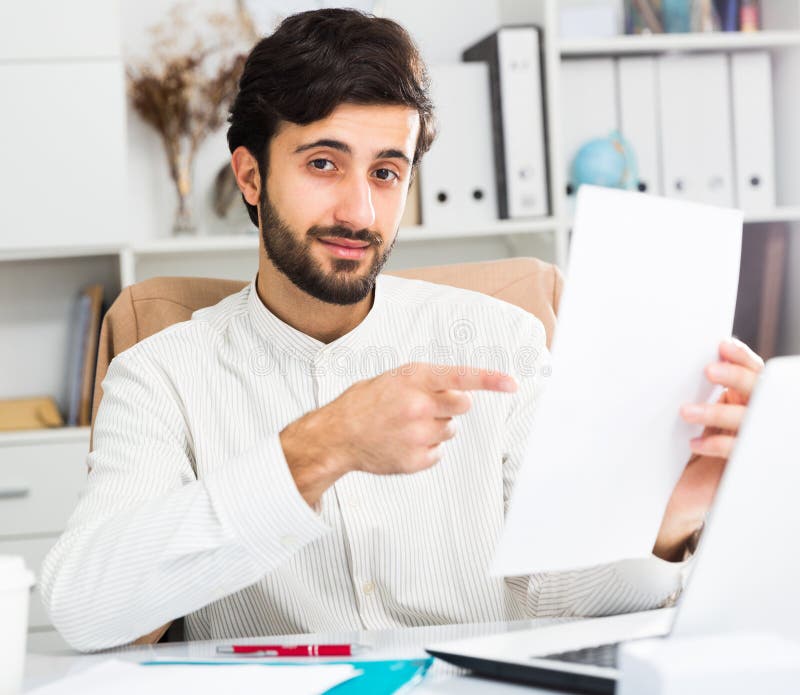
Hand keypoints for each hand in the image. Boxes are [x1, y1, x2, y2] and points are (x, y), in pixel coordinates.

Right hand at [280, 363, 517, 506]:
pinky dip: (425, 450)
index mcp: (414, 378)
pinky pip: (438, 453)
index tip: (512, 384)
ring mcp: (417, 435)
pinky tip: (401, 443)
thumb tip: (462, 394)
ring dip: (435, 428)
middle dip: (452, 406)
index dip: (490, 380)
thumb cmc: (366, 403)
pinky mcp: (416, 459)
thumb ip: (429, 382)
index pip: (460, 377)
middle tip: (426, 407)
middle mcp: (418, 405)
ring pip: (450, 431)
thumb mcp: (395, 378)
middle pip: (462, 405)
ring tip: (405, 427)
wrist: (337, 436)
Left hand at [653, 338, 764, 560]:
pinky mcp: (744, 468)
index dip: (742, 359)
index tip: (722, 346)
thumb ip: (699, 396)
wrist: (681, 497)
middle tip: (709, 370)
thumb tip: (687, 361)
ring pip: (748, 420)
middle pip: (759, 392)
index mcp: (745, 402)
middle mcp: (754, 420)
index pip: (755, 374)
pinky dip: (716, 444)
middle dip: (736, 377)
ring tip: (686, 411)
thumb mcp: (692, 420)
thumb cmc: (685, 452)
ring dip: (717, 412)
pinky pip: (739, 452)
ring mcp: (753, 444)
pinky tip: (695, 444)